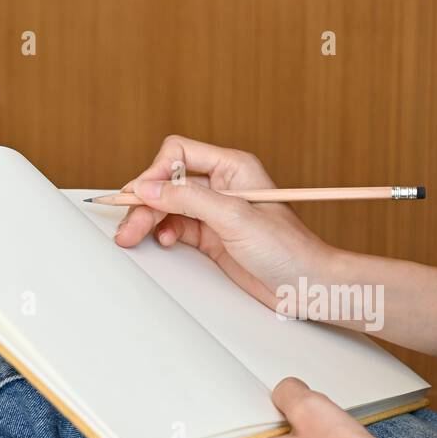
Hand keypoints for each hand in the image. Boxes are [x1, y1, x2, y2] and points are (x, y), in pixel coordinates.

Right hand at [111, 135, 337, 310]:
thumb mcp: (235, 219)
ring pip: (167, 207)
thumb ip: (189, 200)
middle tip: (128, 225)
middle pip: (167, 182)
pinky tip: (161, 242)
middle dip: (145, 201)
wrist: (308, 285)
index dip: (155, 172)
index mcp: (233, 168)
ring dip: (147, 220)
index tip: (141, 195)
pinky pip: (176, 228)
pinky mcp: (212, 238)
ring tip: (132, 237)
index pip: (179, 153)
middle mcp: (222, 186)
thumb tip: (149, 188)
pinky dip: (162, 234)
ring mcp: (216, 213)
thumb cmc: (289, 249)